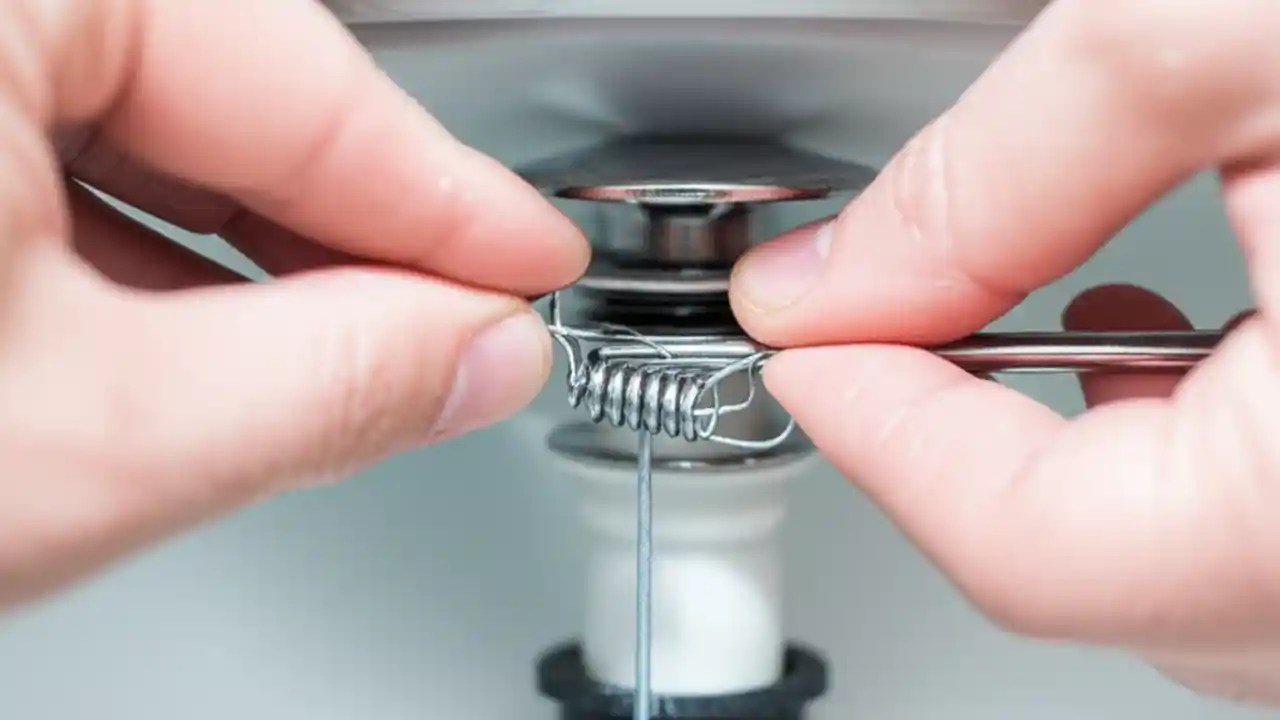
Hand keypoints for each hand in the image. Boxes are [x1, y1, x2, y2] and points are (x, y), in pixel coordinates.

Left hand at [0, 1, 585, 607]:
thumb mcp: (77, 441)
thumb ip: (321, 382)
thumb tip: (477, 350)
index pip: (294, 67)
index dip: (441, 191)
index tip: (526, 262)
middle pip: (220, 77)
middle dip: (345, 225)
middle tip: (452, 322)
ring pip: (129, 107)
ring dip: (244, 239)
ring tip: (335, 346)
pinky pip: (37, 132)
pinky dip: (131, 235)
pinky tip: (187, 324)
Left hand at [731, 0, 1279, 705]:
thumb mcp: (1231, 43)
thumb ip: (1008, 171)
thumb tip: (845, 276)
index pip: (1024, 538)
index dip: (880, 435)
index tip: (806, 351)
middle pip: (1093, 579)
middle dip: (951, 455)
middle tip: (879, 346)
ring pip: (1183, 585)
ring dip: (1065, 466)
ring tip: (1005, 343)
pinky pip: (1269, 548)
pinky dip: (1183, 459)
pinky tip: (1171, 354)